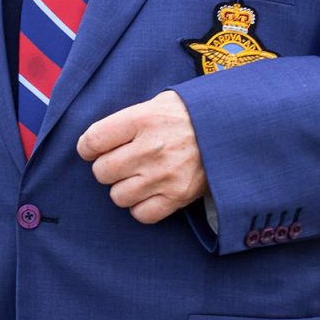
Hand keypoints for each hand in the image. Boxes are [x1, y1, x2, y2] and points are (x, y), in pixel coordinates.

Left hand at [76, 90, 207, 224]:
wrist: (232, 128)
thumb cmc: (188, 115)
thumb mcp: (156, 104)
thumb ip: (125, 123)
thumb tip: (93, 144)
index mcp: (143, 119)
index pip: (92, 141)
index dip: (87, 148)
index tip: (94, 149)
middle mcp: (151, 148)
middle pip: (102, 172)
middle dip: (108, 168)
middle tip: (123, 162)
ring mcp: (164, 175)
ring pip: (118, 196)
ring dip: (124, 188)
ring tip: (140, 177)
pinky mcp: (178, 196)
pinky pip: (141, 214)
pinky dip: (142, 207)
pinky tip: (151, 192)